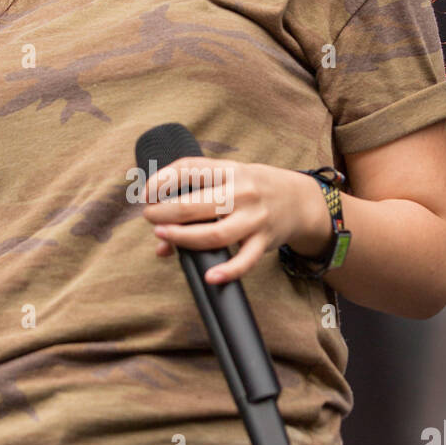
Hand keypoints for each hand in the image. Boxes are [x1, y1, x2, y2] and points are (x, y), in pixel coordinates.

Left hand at [141, 157, 315, 283]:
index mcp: (229, 170)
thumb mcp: (229, 182)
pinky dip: (226, 270)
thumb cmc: (253, 189)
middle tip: (150, 218)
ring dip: (182, 238)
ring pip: (213, 234)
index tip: (146, 193)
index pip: (190, 169)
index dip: (162, 180)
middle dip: (164, 213)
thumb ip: (196, 202)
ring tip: (163, 236)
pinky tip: (209, 276)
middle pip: (194, 205)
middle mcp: (242, 192)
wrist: (299, 201)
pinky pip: (244, 260)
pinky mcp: (263, 240)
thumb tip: (160, 242)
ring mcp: (254, 218)